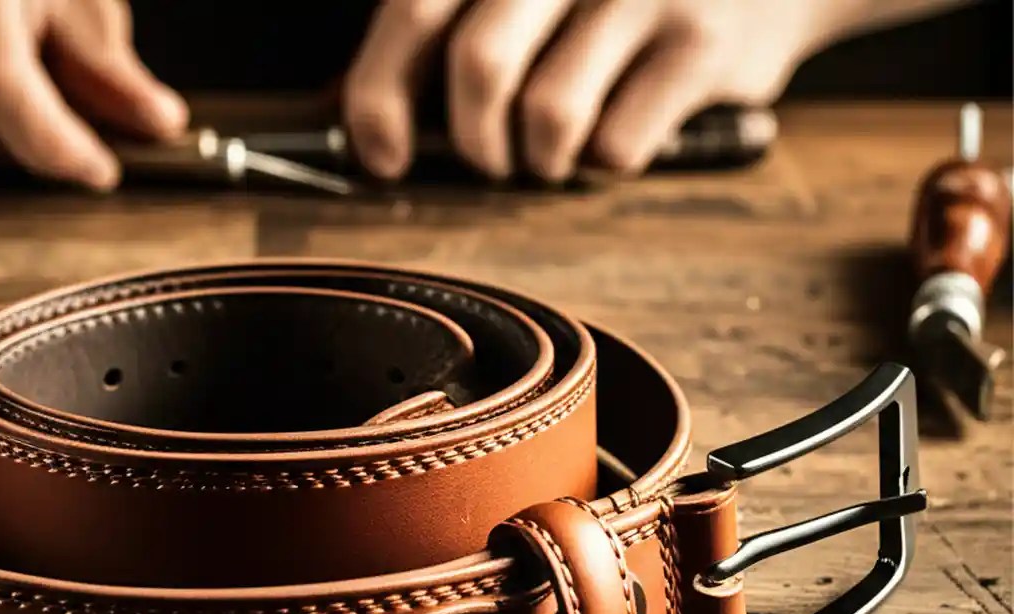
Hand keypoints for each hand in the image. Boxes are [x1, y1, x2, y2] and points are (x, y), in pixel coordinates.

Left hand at [344, 0, 850, 180]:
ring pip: (549, 116)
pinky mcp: (701, 40)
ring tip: (559, 146)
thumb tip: (350, 104)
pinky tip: (623, 128)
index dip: (381, 95)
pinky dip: (605, 160)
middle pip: (480, 66)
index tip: (382, 156)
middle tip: (489, 159)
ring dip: (541, 158)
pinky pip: (616, 145)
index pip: (415, 8)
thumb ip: (450, 25)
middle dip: (474, 140)